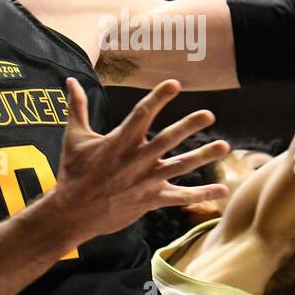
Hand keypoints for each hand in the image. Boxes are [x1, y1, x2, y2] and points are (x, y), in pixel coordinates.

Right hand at [54, 78, 229, 237]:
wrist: (72, 213)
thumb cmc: (73, 173)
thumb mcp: (74, 138)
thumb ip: (77, 107)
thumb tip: (70, 81)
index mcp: (119, 141)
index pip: (141, 114)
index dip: (158, 98)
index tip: (175, 84)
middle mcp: (136, 159)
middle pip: (167, 139)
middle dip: (189, 126)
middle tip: (208, 115)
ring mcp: (145, 180)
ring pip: (180, 166)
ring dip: (203, 156)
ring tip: (224, 146)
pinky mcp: (150, 199)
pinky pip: (180, 197)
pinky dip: (202, 195)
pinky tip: (222, 191)